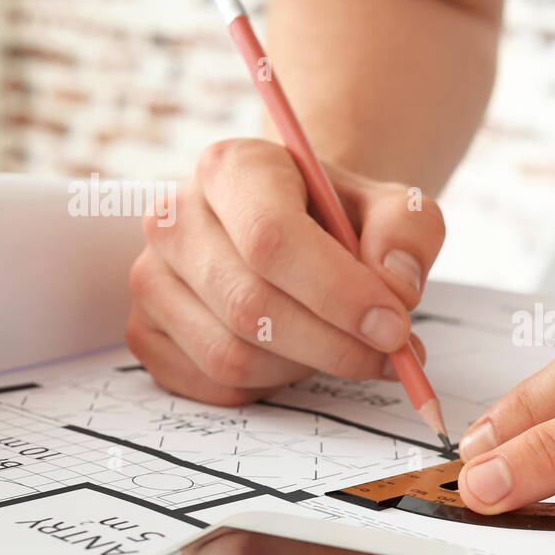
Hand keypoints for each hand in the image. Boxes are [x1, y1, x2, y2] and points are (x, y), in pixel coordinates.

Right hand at [127, 138, 443, 405]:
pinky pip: (215, 386)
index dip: (338, 293)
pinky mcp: (147, 332)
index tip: (395, 328)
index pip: (271, 237)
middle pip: (250, 305)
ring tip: (345, 345)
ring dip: (307, 366)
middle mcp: (175, 218)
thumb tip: (395, 286)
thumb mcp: (393, 207)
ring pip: (233, 355)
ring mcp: (152, 278)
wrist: (297, 229)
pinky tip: (301, 355)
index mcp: (232, 168)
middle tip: (392, 355)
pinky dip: (272, 386)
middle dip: (334, 344)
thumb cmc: (341, 220)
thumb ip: (408, 233)